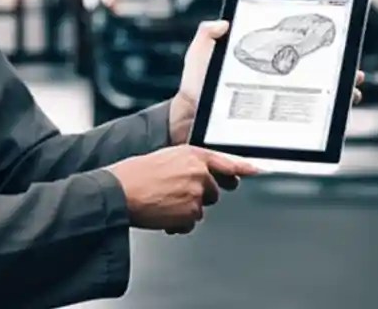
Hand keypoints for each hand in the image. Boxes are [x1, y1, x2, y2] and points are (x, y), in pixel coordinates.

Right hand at [106, 145, 258, 233]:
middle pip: (213, 191)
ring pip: (201, 209)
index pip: (226, 161)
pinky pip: (190, 223)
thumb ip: (189, 164)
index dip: (243, 168)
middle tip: (175, 194)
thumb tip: (203, 175)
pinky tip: (163, 214)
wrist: (120, 192)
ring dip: (186, 210)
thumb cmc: (136, 175)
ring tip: (164, 203)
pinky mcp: (190, 212)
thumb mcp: (166, 158)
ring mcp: (196, 193)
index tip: (257, 171)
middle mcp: (199, 172)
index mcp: (193, 155)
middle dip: (198, 196)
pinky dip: (178, 223)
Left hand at [168, 21, 367, 143]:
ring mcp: (276, 108)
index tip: (338, 48)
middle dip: (340, 77)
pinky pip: (305, 127)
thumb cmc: (195, 87)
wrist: (190, 120)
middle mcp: (274, 88)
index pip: (299, 57)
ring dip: (340, 99)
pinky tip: (338, 118)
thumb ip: (208, 34)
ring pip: (317, 103)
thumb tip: (225, 22)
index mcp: (264, 67)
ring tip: (353, 94)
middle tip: (355, 74)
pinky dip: (326, 123)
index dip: (320, 53)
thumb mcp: (200, 54)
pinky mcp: (273, 128)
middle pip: (315, 80)